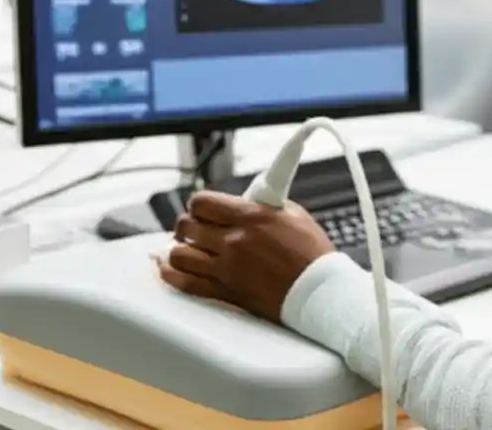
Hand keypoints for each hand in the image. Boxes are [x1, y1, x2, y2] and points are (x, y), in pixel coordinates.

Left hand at [158, 190, 334, 322]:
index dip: (198, 204)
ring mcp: (227, 269)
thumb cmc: (312, 256)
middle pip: (186, 226)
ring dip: (180, 249)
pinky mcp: (226, 293)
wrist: (319, 292)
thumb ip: (263, 204)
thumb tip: (247, 199)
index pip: (202, 202)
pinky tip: (172, 270)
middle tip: (195, 229)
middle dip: (188, 225)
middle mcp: (234, 242)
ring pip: (179, 255)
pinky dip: (173, 275)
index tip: (203, 209)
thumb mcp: (293, 214)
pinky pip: (185, 284)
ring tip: (188, 249)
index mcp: (250, 217)